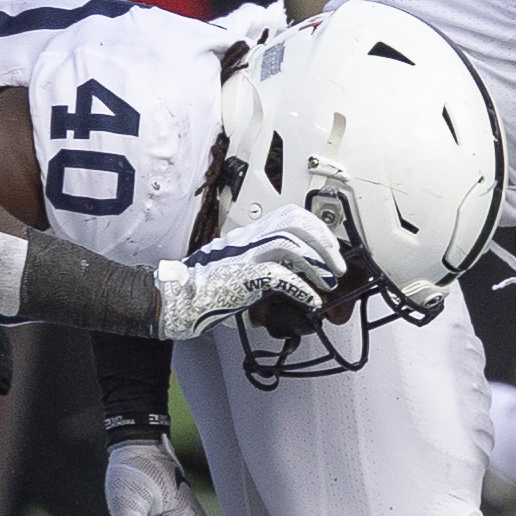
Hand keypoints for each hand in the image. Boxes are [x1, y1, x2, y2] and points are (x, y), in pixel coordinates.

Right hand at [154, 206, 346, 338]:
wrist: (177, 297)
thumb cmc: (206, 287)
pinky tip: (311, 299)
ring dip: (316, 263)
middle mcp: (248, 240)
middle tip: (338, 264)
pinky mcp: (241, 277)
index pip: (289, 217)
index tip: (330, 247)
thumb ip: (268, 270)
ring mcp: (244, 256)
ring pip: (290, 244)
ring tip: (329, 280)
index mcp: (249, 236)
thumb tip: (298, 285)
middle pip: (294, 223)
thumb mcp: (242, 270)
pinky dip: (301, 288)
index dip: (316, 229)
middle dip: (323, 242)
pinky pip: (278, 276)